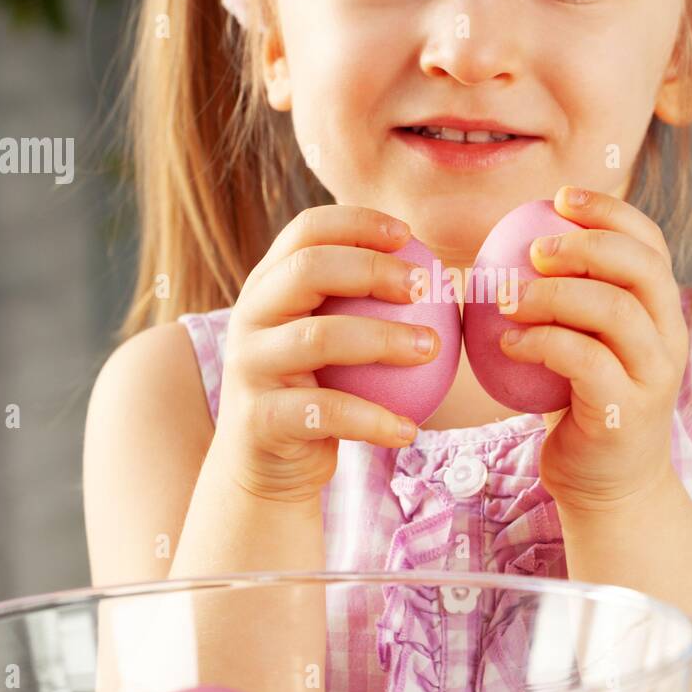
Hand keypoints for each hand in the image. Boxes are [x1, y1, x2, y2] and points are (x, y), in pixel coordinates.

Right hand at [207, 206, 440, 502]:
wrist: (267, 469)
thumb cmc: (319, 393)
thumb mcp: (331, 342)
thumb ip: (364, 306)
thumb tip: (442, 276)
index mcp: (268, 286)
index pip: (305, 231)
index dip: (356, 222)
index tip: (407, 236)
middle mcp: (250, 317)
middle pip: (308, 269)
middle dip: (372, 269)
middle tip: (427, 285)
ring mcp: (249, 366)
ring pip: (320, 337)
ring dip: (386, 339)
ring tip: (433, 348)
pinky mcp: (259, 418)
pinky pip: (327, 413)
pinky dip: (374, 421)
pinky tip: (411, 429)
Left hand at [498, 185, 688, 512]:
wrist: (607, 484)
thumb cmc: (581, 401)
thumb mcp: (583, 340)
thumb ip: (568, 296)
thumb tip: (512, 238)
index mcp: (660, 309)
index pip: (650, 243)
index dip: (610, 211)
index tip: (561, 197)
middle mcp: (668, 337)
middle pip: (642, 269)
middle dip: (586, 246)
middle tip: (534, 249)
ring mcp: (653, 376)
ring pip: (615, 312)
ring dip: (554, 296)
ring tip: (506, 297)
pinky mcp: (626, 411)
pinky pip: (585, 361)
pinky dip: (541, 343)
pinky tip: (508, 343)